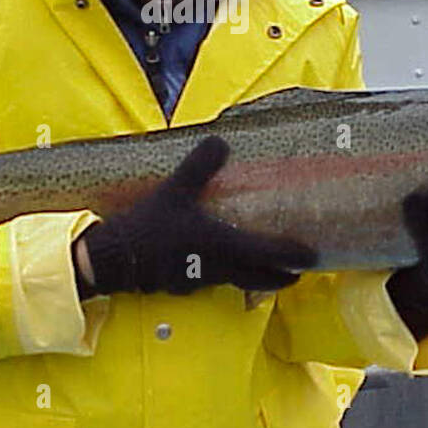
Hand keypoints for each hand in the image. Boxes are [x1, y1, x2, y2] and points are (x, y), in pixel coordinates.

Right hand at [77, 136, 316, 296]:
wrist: (113, 261)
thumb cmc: (148, 226)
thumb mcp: (175, 190)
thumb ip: (200, 166)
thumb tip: (221, 141)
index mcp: (222, 245)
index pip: (268, 253)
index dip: (293, 255)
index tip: (314, 257)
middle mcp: (218, 268)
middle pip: (259, 278)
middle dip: (281, 276)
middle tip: (298, 272)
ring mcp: (200, 282)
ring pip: (237, 282)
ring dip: (255, 277)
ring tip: (264, 269)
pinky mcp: (182, 287)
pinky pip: (213, 283)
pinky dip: (224, 276)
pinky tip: (217, 266)